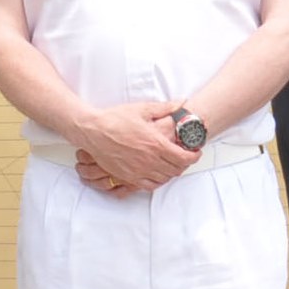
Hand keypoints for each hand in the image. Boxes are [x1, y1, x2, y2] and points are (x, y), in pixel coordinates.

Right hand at [71, 101, 193, 193]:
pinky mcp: (128, 177)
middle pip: (176, 169)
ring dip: (172, 173)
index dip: (194, 156)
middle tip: (185, 157)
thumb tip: (182, 102)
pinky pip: (149, 185)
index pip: (183, 157)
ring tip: (173, 165)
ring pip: (164, 179)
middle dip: (185, 164)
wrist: (93, 131)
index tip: (196, 152)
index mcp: (155, 144)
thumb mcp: (142, 109)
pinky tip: (158, 174)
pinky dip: (158, 181)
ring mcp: (138, 170)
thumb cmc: (115, 119)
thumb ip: (165, 108)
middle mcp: (149, 160)